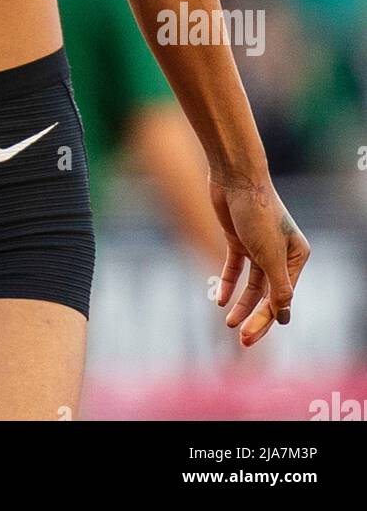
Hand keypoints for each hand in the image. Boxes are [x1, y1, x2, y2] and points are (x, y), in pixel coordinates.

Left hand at [208, 170, 309, 346]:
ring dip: (241, 304)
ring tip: (229, 322)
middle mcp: (280, 252)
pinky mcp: (238, 239)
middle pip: (268, 293)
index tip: (251, 336)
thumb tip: (283, 314)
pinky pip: (234, 268)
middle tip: (241, 339)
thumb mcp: (270, 255)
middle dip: (255, 316)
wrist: (234, 177)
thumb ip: (279, 286)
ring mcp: (258, 246)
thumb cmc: (257, 213)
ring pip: (252, 284)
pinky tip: (219, 299)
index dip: (268, 318)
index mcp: (297, 256)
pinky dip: (228, 283)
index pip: (283, 296)